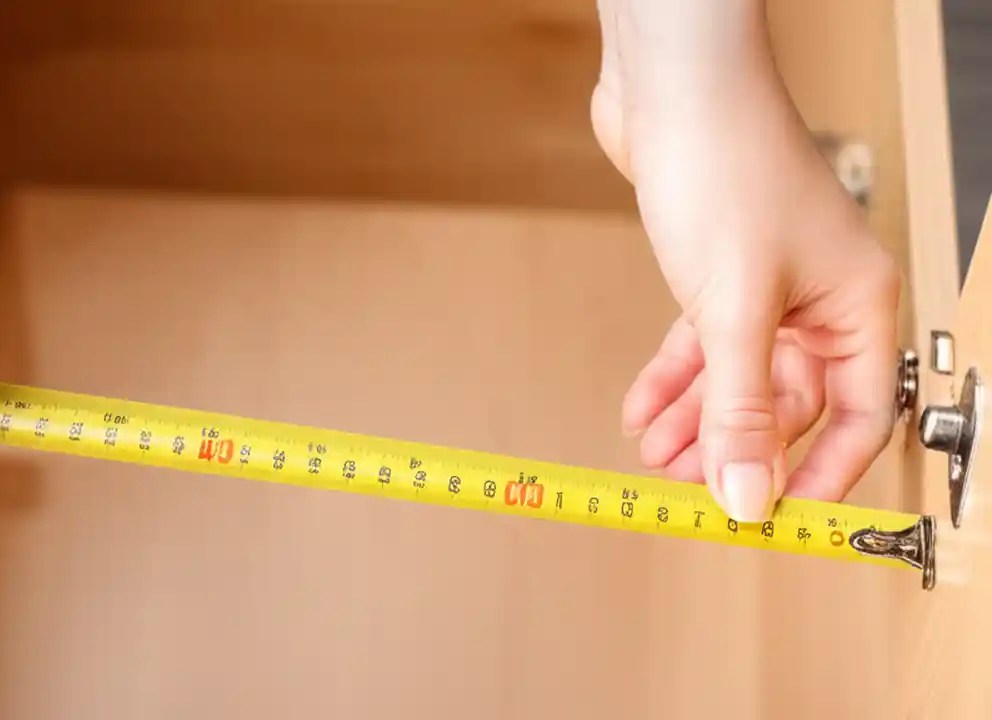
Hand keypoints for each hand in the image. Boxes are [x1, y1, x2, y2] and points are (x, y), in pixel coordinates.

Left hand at [592, 0, 899, 520]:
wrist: (673, 90)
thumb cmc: (727, 167)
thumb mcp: (735, 308)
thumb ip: (738, 408)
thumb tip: (748, 495)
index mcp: (857, 307)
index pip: (857, 416)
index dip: (817, 474)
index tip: (771, 518)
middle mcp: (819, 300)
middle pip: (786, 402)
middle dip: (733, 448)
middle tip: (687, 492)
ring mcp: (767, 286)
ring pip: (736, 377)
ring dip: (695, 420)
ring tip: (653, 460)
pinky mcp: (718, 272)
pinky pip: (701, 344)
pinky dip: (671, 378)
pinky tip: (641, 410)